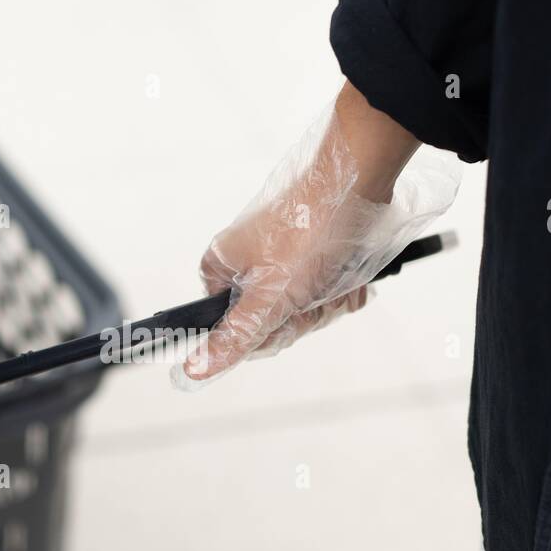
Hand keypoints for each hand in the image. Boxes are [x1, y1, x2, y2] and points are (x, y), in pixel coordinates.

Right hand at [174, 82, 459, 387]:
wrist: (357, 181)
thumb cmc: (309, 232)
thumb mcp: (269, 297)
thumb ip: (234, 337)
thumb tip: (193, 370)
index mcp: (221, 268)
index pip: (231, 328)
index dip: (262, 334)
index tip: (283, 320)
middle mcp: (246, 263)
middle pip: (269, 322)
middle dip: (301, 317)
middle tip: (314, 294)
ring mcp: (279, 259)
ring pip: (300, 310)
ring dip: (326, 303)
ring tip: (336, 279)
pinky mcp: (310, 254)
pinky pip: (321, 291)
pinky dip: (339, 289)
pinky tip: (350, 276)